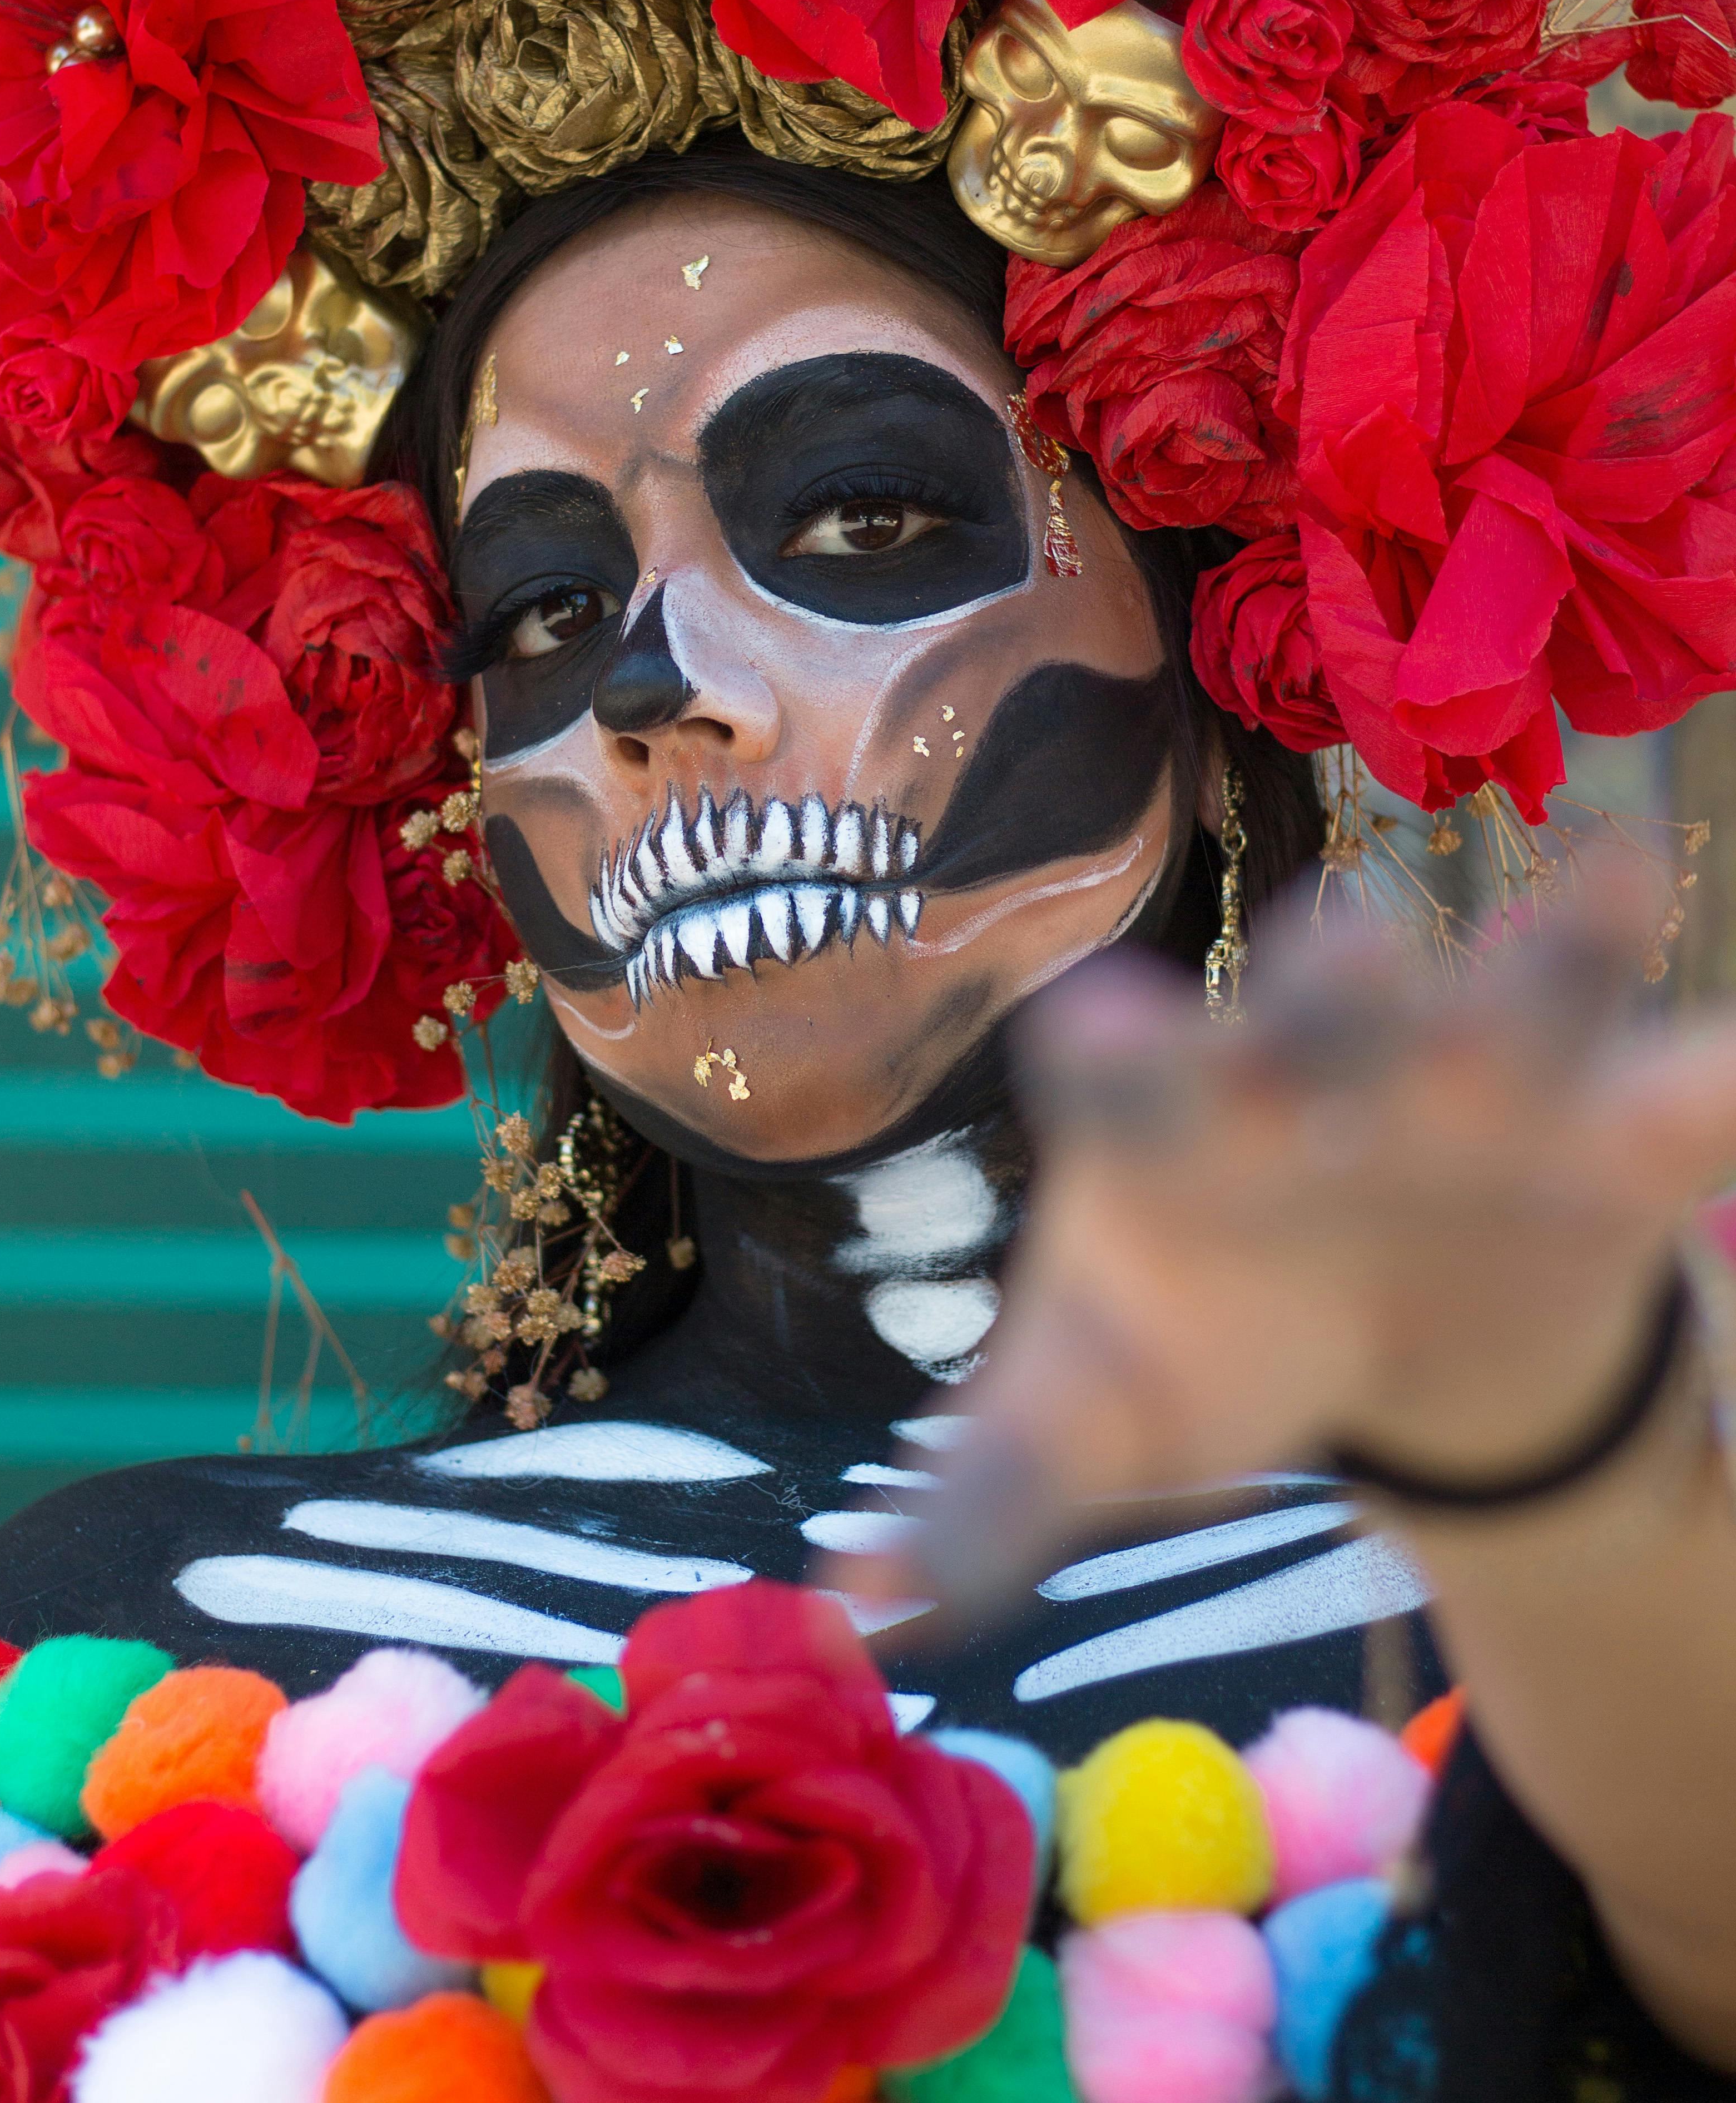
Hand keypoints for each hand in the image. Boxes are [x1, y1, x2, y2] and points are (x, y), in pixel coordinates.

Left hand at [844, 863, 1735, 1613]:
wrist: (1384, 1312)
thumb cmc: (1209, 1336)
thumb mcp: (1102, 1415)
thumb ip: (994, 1486)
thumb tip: (859, 1611)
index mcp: (1177, 1120)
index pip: (1132, 1074)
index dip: (1115, 1053)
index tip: (1092, 1027)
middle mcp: (1319, 1068)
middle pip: (1325, 1006)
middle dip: (1339, 984)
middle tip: (1346, 953)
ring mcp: (1472, 1084)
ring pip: (1516, 1002)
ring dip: (1551, 964)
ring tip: (1601, 897)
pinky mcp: (1610, 1131)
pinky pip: (1678, 1088)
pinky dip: (1717, 1074)